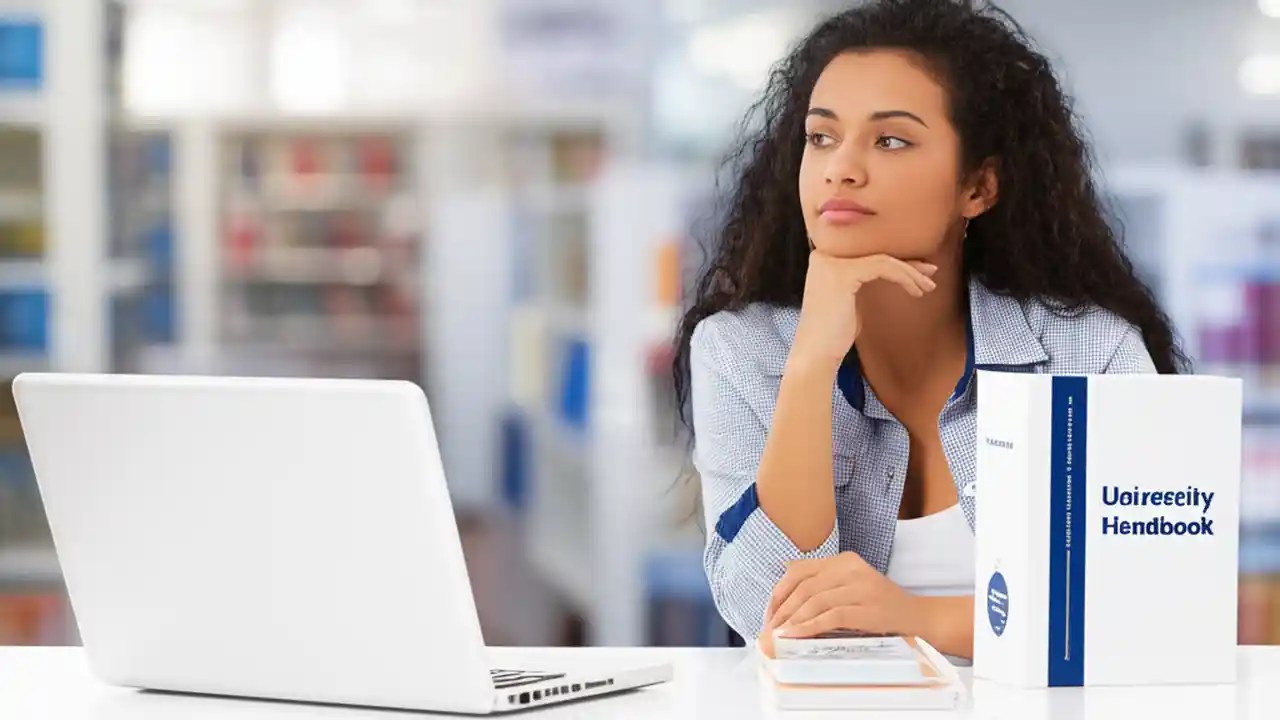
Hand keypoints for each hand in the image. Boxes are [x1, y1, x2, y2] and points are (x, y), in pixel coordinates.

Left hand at [757, 551, 925, 657]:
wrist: (917, 618)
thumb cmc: (880, 606)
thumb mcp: (851, 585)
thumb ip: (823, 580)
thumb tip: (783, 580)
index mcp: (844, 560)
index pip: (799, 571)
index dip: (779, 593)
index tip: (769, 614)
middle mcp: (851, 568)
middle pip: (804, 587)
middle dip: (781, 610)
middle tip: (768, 630)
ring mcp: (861, 587)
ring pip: (814, 601)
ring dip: (791, 621)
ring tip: (777, 636)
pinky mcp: (867, 608)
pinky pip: (830, 616)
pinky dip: (808, 627)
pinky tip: (795, 636)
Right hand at [790, 252, 937, 369]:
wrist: (815, 354)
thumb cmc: (834, 333)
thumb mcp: (852, 300)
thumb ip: (864, 280)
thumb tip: (892, 269)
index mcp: (824, 258)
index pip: (868, 254)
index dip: (897, 261)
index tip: (920, 272)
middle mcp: (825, 254)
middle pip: (876, 253)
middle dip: (908, 263)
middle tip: (931, 274)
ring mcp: (832, 262)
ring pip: (883, 259)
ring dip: (910, 273)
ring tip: (928, 287)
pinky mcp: (843, 272)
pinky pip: (883, 267)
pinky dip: (904, 278)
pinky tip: (916, 291)